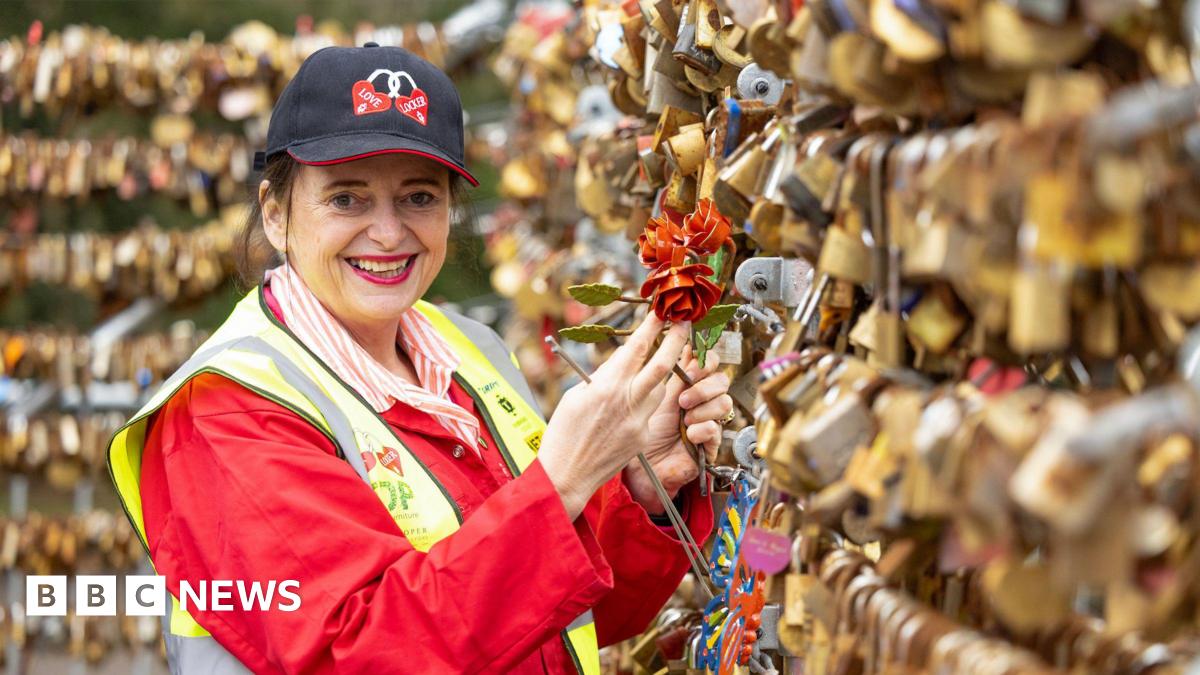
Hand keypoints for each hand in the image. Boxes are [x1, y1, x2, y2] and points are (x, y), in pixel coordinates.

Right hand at [538, 312, 690, 518]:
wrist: (567, 475)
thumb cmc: (563, 433)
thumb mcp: (575, 396)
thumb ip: (602, 377)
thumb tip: (620, 361)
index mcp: (607, 386)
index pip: (636, 348)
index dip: (652, 326)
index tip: (661, 312)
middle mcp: (627, 400)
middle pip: (663, 363)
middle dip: (676, 339)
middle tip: (684, 322)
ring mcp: (639, 420)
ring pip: (660, 388)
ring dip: (660, 375)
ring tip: (652, 368)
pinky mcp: (643, 436)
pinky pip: (652, 411)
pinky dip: (647, 401)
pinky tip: (632, 406)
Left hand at [624, 345, 731, 513]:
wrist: (641, 466)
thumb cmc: (642, 429)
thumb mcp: (650, 393)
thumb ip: (665, 369)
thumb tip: (670, 339)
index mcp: (687, 383)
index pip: (709, 361)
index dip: (705, 359)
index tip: (690, 363)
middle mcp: (701, 400)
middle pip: (721, 379)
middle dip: (704, 385)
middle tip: (683, 398)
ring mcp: (708, 420)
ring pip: (724, 403)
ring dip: (702, 408)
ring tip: (684, 418)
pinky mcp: (710, 444)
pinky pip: (717, 429)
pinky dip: (702, 430)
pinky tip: (688, 435)